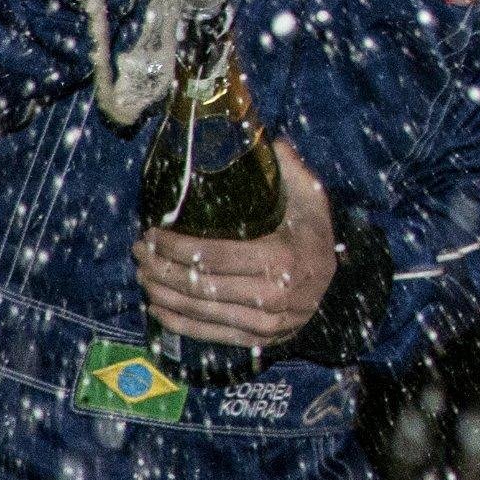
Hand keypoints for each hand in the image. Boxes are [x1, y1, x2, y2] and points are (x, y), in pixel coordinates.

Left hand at [135, 140, 337, 350]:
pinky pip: (207, 333)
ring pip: (198, 310)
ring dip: (162, 294)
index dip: (174, 247)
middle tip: (139, 252)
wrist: (340, 287)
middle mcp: (271, 296)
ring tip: (143, 275)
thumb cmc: (317, 238)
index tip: (152, 234)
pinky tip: (157, 307)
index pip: (211, 256)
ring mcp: (263, 322)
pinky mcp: (256, 338)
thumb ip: (292, 172)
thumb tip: (272, 141)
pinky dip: (176, 322)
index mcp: (281, 260)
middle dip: (160, 269)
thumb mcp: (313, 201)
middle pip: (199, 285)